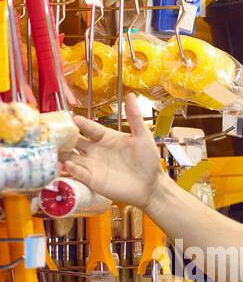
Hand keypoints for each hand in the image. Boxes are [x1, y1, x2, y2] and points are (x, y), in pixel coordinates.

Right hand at [59, 92, 163, 208]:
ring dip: (61, 152)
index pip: (87, 127)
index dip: (79, 123)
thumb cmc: (148, 161)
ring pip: (70, 156)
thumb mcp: (143, 137)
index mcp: (105, 137)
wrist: (152, 186)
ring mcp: (92, 165)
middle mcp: (95, 150)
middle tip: (52, 131)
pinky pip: (77, 172)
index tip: (71, 118)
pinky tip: (67, 163)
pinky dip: (71, 168)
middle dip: (63, 136)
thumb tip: (131, 95)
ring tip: (51, 147)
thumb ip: (134, 117)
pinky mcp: (93, 180)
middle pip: (73, 140)